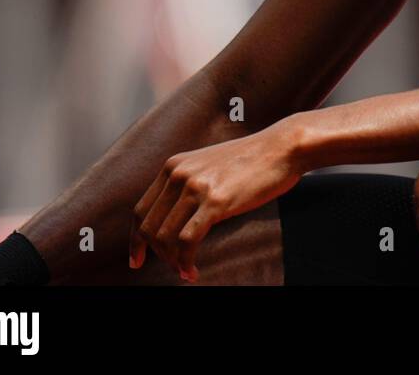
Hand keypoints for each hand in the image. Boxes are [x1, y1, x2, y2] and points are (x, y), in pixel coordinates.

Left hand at [129, 122, 301, 281]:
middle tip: (171, 267)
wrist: (282, 147)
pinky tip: (192, 270)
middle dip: (155, 254)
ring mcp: (196, 188)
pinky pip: (188, 241)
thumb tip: (177, 214)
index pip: (140, 210)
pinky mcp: (216, 202)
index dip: (135, 239)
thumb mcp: (209, 164)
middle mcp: (179, 175)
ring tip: (185, 269)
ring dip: (172, 261)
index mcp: (174, 166)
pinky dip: (186, 261)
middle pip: (149, 226)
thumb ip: (189, 182)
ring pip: (165, 237)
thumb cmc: (253, 158)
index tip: (137, 258)